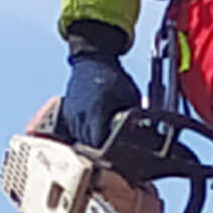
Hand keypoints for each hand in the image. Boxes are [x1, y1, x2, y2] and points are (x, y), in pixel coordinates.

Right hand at [58, 22, 140, 148]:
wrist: (93, 60)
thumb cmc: (113, 77)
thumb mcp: (130, 96)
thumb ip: (135, 116)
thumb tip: (146, 133)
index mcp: (97, 110)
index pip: (98, 142)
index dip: (108, 150)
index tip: (117, 152)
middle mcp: (81, 113)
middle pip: (88, 143)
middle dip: (100, 148)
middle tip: (113, 149)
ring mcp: (72, 113)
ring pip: (79, 139)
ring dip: (90, 141)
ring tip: (103, 139)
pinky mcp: (67, 111)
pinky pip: (74, 130)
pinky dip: (83, 133)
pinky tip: (94, 130)